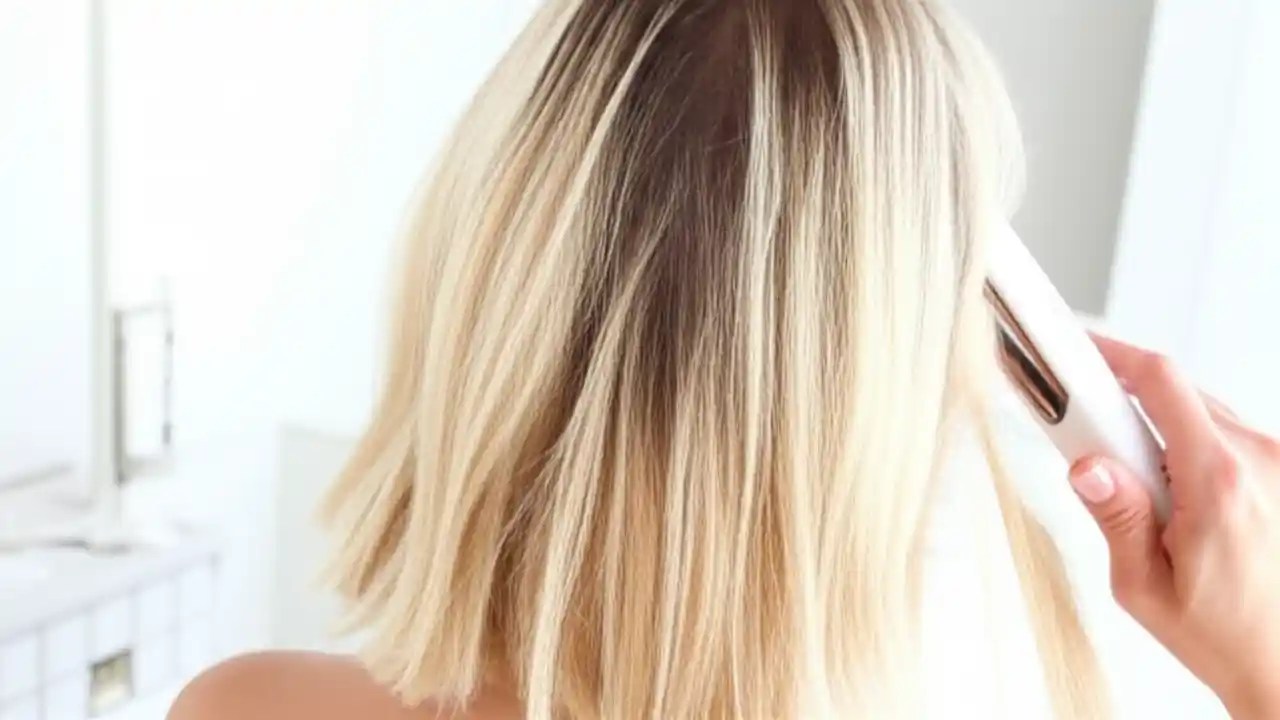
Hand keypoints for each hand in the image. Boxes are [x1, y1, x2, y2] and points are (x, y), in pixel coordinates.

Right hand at [1069, 335, 1279, 719]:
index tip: (1071, 349)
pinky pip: (1226, 434)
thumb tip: (1085, 465)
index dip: (1109, 353)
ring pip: (1202, 411)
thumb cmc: (1219, 632)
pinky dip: (1192, 448)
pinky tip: (1181, 498)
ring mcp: (1277, 463)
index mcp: (1218, 481)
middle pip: (1176, 392)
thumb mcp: (1142, 584)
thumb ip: (1115, 515)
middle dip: (1124, 408)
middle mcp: (1258, 460)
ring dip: (1161, 432)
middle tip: (1094, 449)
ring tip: (1149, 495)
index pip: (1158, 381)